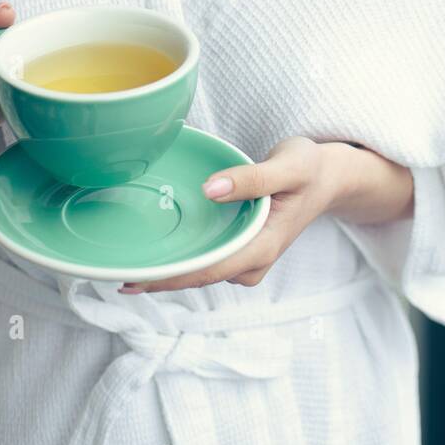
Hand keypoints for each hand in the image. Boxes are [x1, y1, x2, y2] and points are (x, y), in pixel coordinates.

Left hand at [118, 135, 339, 293]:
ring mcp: (247, 259)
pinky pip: (206, 261)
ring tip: (127, 263)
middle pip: (199, 277)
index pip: (208, 270)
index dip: (170, 277)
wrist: (329, 178)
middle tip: (114, 273)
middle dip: (160, 279)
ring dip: (169, 270)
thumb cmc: (310, 169)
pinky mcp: (242, 251)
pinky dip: (182, 259)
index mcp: (263, 247)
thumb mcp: (290, 166)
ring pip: (201, 272)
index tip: (134, 279)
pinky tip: (156, 250)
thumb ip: (252, 178)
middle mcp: (253, 261)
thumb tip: (211, 190)